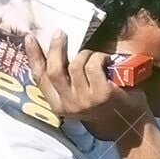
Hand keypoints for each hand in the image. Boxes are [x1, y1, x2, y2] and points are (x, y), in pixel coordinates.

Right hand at [25, 32, 150, 141]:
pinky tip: (107, 61)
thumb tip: (54, 51)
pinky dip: (99, 57)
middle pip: (54, 70)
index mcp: (59, 106)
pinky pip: (93, 65)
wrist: (130, 124)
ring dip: (86, 54)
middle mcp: (70, 105)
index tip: (29, 38)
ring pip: (76, 65)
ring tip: (96, 56)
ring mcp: (85, 101)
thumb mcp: (78, 97)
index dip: (33, 57)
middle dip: (56, 48)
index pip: (40, 78)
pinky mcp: (102, 94)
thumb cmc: (104, 105)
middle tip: (61, 34)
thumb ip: (66, 81)